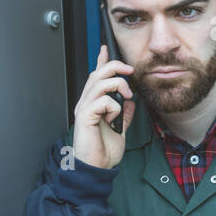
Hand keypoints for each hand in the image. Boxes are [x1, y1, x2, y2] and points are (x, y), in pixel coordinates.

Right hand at [71, 45, 135, 169]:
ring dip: (118, 86)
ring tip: (126, 97)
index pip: (96, 77)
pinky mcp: (85, 118)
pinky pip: (102, 101)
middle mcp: (86, 103)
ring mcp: (84, 109)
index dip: (101, 61)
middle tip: (131, 73)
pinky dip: (113, 106)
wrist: (98, 167)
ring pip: (100, 82)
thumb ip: (124, 114)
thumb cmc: (104, 150)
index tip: (105, 48)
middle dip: (115, 67)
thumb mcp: (120, 128)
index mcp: (94, 103)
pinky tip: (114, 118)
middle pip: (97, 73)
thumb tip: (130, 103)